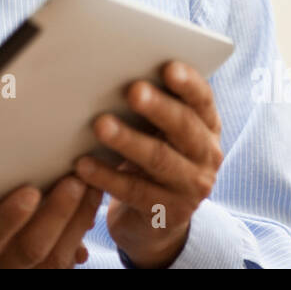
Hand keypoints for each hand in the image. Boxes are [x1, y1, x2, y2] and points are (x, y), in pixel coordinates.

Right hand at [0, 175, 103, 268]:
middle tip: (74, 181)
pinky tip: (88, 212)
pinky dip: (77, 240)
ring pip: (50, 262)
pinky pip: (58, 266)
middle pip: (28, 253)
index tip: (29, 190)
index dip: (9, 219)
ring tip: (89, 189)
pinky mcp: (27, 275)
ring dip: (74, 224)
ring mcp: (9, 278)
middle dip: (56, 216)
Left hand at [73, 61, 223, 267]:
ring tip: (100, 124)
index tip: (168, 67)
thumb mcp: (159, 131)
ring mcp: (191, 188)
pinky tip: (83, 165)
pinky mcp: (167, 213)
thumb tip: (112, 69)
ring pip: (158, 159)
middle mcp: (207, 155)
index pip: (203, 99)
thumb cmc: (150, 157)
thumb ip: (150, 106)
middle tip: (132, 90)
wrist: (153, 222)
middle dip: (157, 107)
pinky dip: (106, 176)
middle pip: (183, 126)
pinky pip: (134, 191)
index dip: (188, 83)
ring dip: (128, 140)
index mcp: (207, 126)